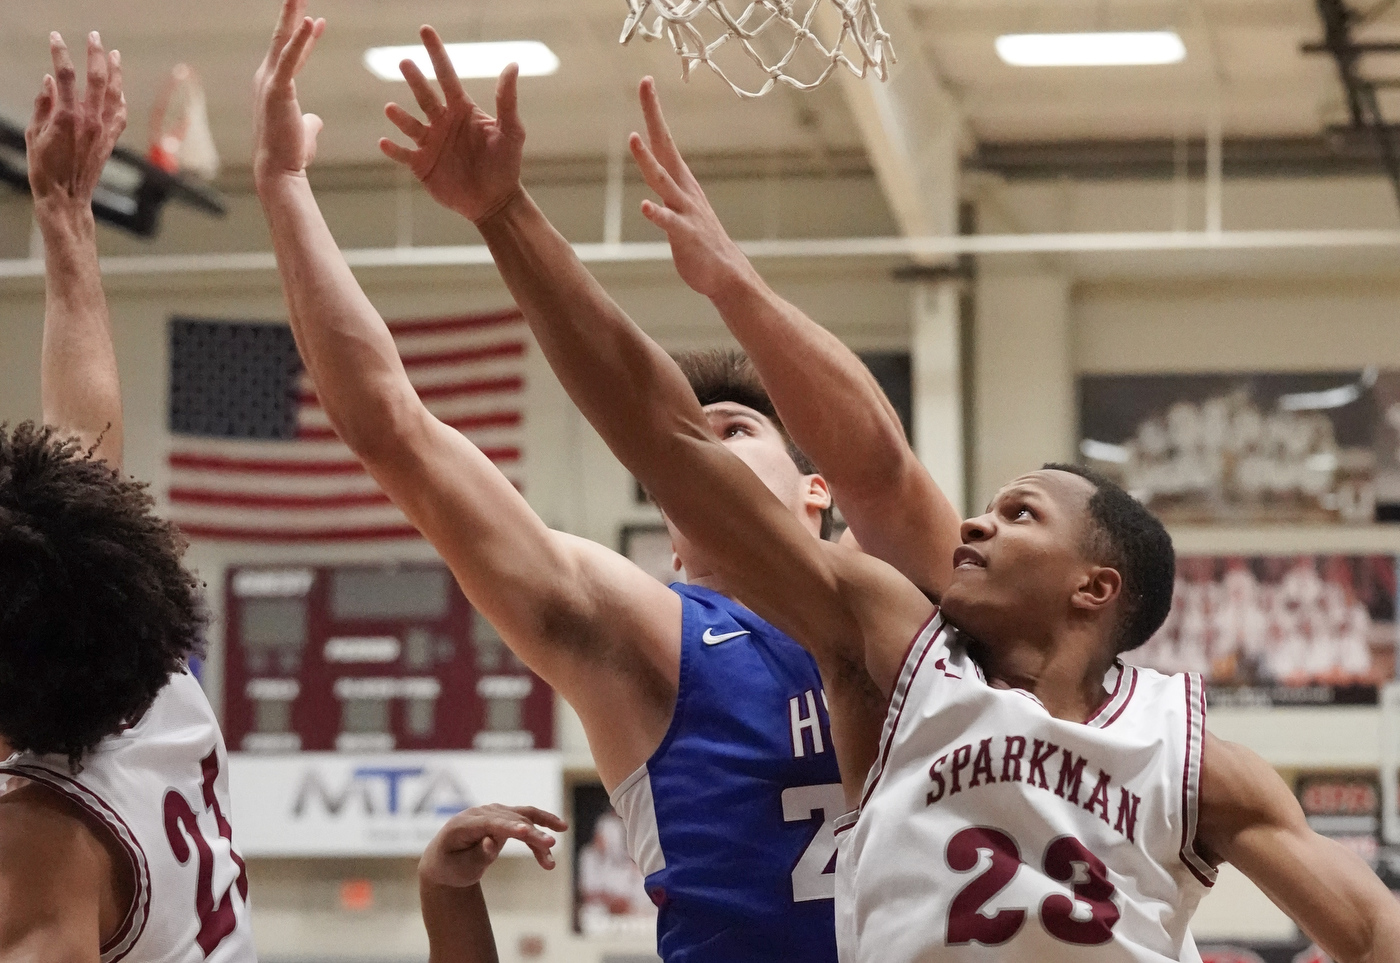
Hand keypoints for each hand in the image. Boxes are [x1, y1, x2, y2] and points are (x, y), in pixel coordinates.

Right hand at [27, 32, 126, 208]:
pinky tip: (120, 91)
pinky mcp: (110, 142)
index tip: (56, 37)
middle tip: (94, 36)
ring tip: (115, 55)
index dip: (61, 54)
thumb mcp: (33, 136)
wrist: (67, 199)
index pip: (66, 76)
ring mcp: (103, 131)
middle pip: (97, 79)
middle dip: (96, 54)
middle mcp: (90, 121)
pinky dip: (121, 100)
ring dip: (115, 72)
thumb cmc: (45, 170)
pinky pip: (120, 116)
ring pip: (114, 94)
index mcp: (67, 116)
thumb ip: (42, 106)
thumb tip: (49, 81)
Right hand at [252, 0, 325, 185]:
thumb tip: (315, 120)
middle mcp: (267, 78)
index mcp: (275, 85)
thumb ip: (309, 122)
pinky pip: (290, 58)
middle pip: (282, 38)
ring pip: (283, 41)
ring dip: (292, 16)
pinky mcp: (277, 89)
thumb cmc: (291, 153)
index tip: (316, 20)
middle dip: (291, 14)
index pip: (291, 54)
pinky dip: (300, 40)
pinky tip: (310, 21)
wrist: (280, 170)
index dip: (304, 36)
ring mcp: (270, 82)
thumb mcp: (304, 131)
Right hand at [379, 26, 525, 223]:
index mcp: (462, 110)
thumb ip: (507, 100)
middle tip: (405, 62)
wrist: (494, 201)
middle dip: (415, 80)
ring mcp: (430, 143)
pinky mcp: (422, 165)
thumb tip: (513, 64)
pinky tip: (384, 142)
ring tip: (391, 108)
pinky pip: (403, 154)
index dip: (436, 53)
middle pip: (425, 95)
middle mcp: (442, 122)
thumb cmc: (505, 165)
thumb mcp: (511, 131)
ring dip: (399, 116)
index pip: (446, 75)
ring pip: (410, 124)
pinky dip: (393, 149)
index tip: (425, 29)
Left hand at [419, 805, 567, 888]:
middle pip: (510, 820)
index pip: (489, 824)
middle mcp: (479, 813)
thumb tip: (491, 842)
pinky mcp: (503, 817)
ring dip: (540, 831)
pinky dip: (541, 825)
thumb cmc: (451, 867)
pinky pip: (526, 818)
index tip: (526, 832)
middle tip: (550, 846)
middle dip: (532, 833)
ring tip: (554, 848)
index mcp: (462, 825)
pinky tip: (560, 828)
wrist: (445, 862)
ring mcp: (492, 813)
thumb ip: (478, 855)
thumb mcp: (461, 868)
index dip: (508, 827)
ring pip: (522, 817)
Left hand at [630, 77, 758, 300]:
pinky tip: (644, 207)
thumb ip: (667, 194)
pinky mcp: (685, 236)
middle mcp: (683, 189)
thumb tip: (654, 183)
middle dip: (653, 116)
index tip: (645, 82)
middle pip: (665, 146)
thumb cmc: (701, 244)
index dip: (654, 112)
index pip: (664, 140)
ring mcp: (685, 211)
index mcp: (681, 182)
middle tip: (645, 85)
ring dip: (648, 160)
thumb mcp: (682, 211)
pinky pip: (669, 223)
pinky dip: (657, 214)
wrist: (727, 275)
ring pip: (663, 181)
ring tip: (633, 138)